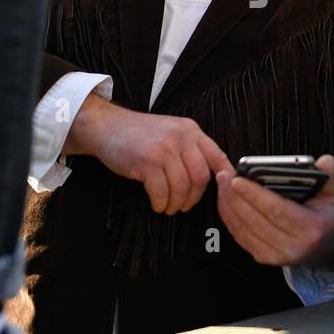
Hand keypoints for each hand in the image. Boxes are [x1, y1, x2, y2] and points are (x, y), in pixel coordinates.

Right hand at [64, 94, 232, 214]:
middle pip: (201, 177)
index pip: (217, 156)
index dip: (225, 177)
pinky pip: (162, 191)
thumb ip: (191, 148)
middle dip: (194, 198)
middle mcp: (181, 137)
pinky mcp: (146, 162)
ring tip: (168, 207)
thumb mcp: (171, 131)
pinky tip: (157, 203)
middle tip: (184, 205)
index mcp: (190, 130)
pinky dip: (161, 203)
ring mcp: (164, 149)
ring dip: (176, 203)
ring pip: (182, 187)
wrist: (107, 126)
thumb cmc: (139, 134)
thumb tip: (211, 175)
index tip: (226, 193)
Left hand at [215, 154, 333, 266]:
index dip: (255, 195)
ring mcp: (277, 256)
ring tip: (222, 185)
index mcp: (311, 229)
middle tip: (225, 176)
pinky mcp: (264, 257)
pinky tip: (225, 202)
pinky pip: (240, 237)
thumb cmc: (326, 217)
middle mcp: (293, 246)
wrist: (325, 247)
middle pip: (255, 220)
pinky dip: (229, 218)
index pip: (277, 210)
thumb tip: (325, 161)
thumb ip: (328, 176)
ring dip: (229, 206)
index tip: (238, 180)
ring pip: (244, 229)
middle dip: (236, 197)